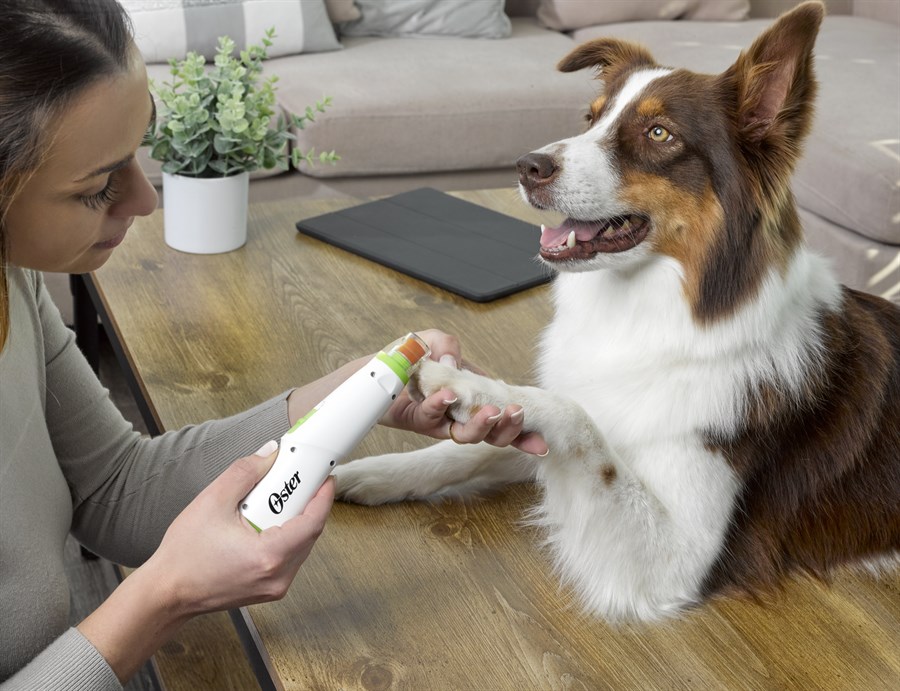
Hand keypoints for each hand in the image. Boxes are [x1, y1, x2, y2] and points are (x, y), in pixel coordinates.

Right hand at [142, 443, 333, 615]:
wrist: (167, 592)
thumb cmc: (184, 556)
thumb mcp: (213, 501)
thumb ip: (246, 472)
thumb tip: (269, 454)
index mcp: (269, 556)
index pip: (313, 522)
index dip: (323, 496)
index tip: (326, 476)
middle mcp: (278, 576)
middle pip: (310, 532)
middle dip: (307, 503)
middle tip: (299, 480)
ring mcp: (275, 586)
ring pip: (301, 545)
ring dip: (295, 519)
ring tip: (275, 500)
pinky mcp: (269, 588)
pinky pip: (289, 556)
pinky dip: (285, 535)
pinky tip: (266, 521)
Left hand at [381, 329, 547, 455]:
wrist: (379, 371)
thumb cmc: (412, 358)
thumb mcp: (436, 340)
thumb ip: (450, 345)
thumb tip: (455, 365)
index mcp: (479, 397)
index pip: (507, 417)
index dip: (525, 432)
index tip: (543, 443)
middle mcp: (464, 414)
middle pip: (494, 434)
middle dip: (509, 429)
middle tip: (516, 414)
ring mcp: (444, 420)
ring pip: (468, 434)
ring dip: (481, 424)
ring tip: (490, 411)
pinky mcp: (421, 421)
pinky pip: (433, 417)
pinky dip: (441, 405)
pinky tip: (448, 396)